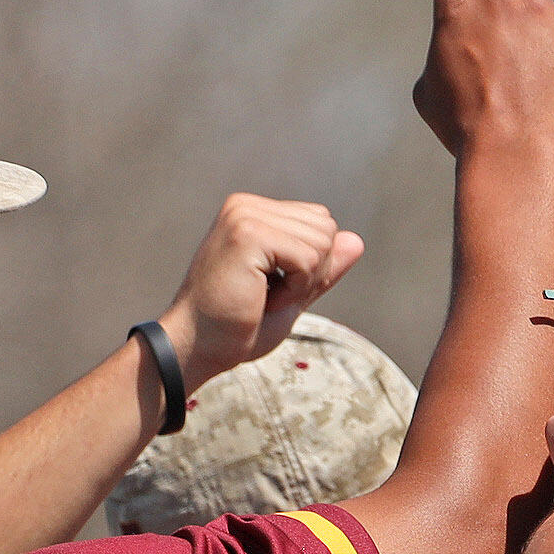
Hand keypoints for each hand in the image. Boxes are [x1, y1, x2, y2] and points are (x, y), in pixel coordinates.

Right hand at [159, 192, 366, 384]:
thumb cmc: (236, 327)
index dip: (311, 266)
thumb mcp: (293, 294)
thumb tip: (357, 240)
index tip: (270, 288)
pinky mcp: (248, 234)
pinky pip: (309, 257)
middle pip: (326, 228)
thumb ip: (323, 267)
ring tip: (260, 295)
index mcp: (253, 212)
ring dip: (301, 282)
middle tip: (266, 294)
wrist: (196, 347)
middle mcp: (246, 205)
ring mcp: (245, 215)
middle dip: (310, 272)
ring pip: (322, 242)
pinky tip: (260, 298)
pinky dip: (295, 289)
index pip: (320, 223)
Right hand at [411, 0, 553, 164]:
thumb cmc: (464, 127)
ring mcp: (539, 11)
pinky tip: (550, 92)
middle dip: (508, 25)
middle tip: (504, 73)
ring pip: (539, 23)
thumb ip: (447, 53)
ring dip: (535, 49)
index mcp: (455, 9)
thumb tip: (466, 55)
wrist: (511, 152)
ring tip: (526, 92)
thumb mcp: (432, 90)